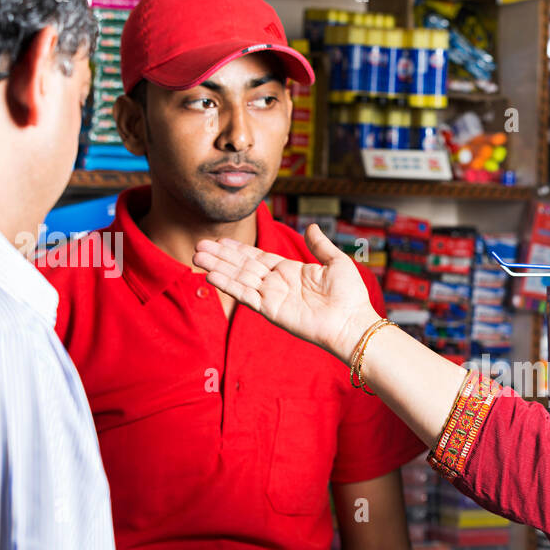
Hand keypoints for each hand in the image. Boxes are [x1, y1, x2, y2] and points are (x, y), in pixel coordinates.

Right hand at [193, 223, 381, 363]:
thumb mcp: (336, 263)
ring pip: (239, 278)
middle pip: (243, 266)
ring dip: (218, 267)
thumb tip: (312, 226)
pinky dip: (228, 285)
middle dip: (221, 256)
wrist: (352, 323)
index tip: (221, 241)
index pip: (258, 257)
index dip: (238, 249)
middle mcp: (277, 284)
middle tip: (199, 245)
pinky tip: (211, 276)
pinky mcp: (271, 310)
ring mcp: (272, 297)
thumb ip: (320, 245)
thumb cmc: (349, 297)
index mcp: (290, 271)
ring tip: (197, 257)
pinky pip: (245, 295)